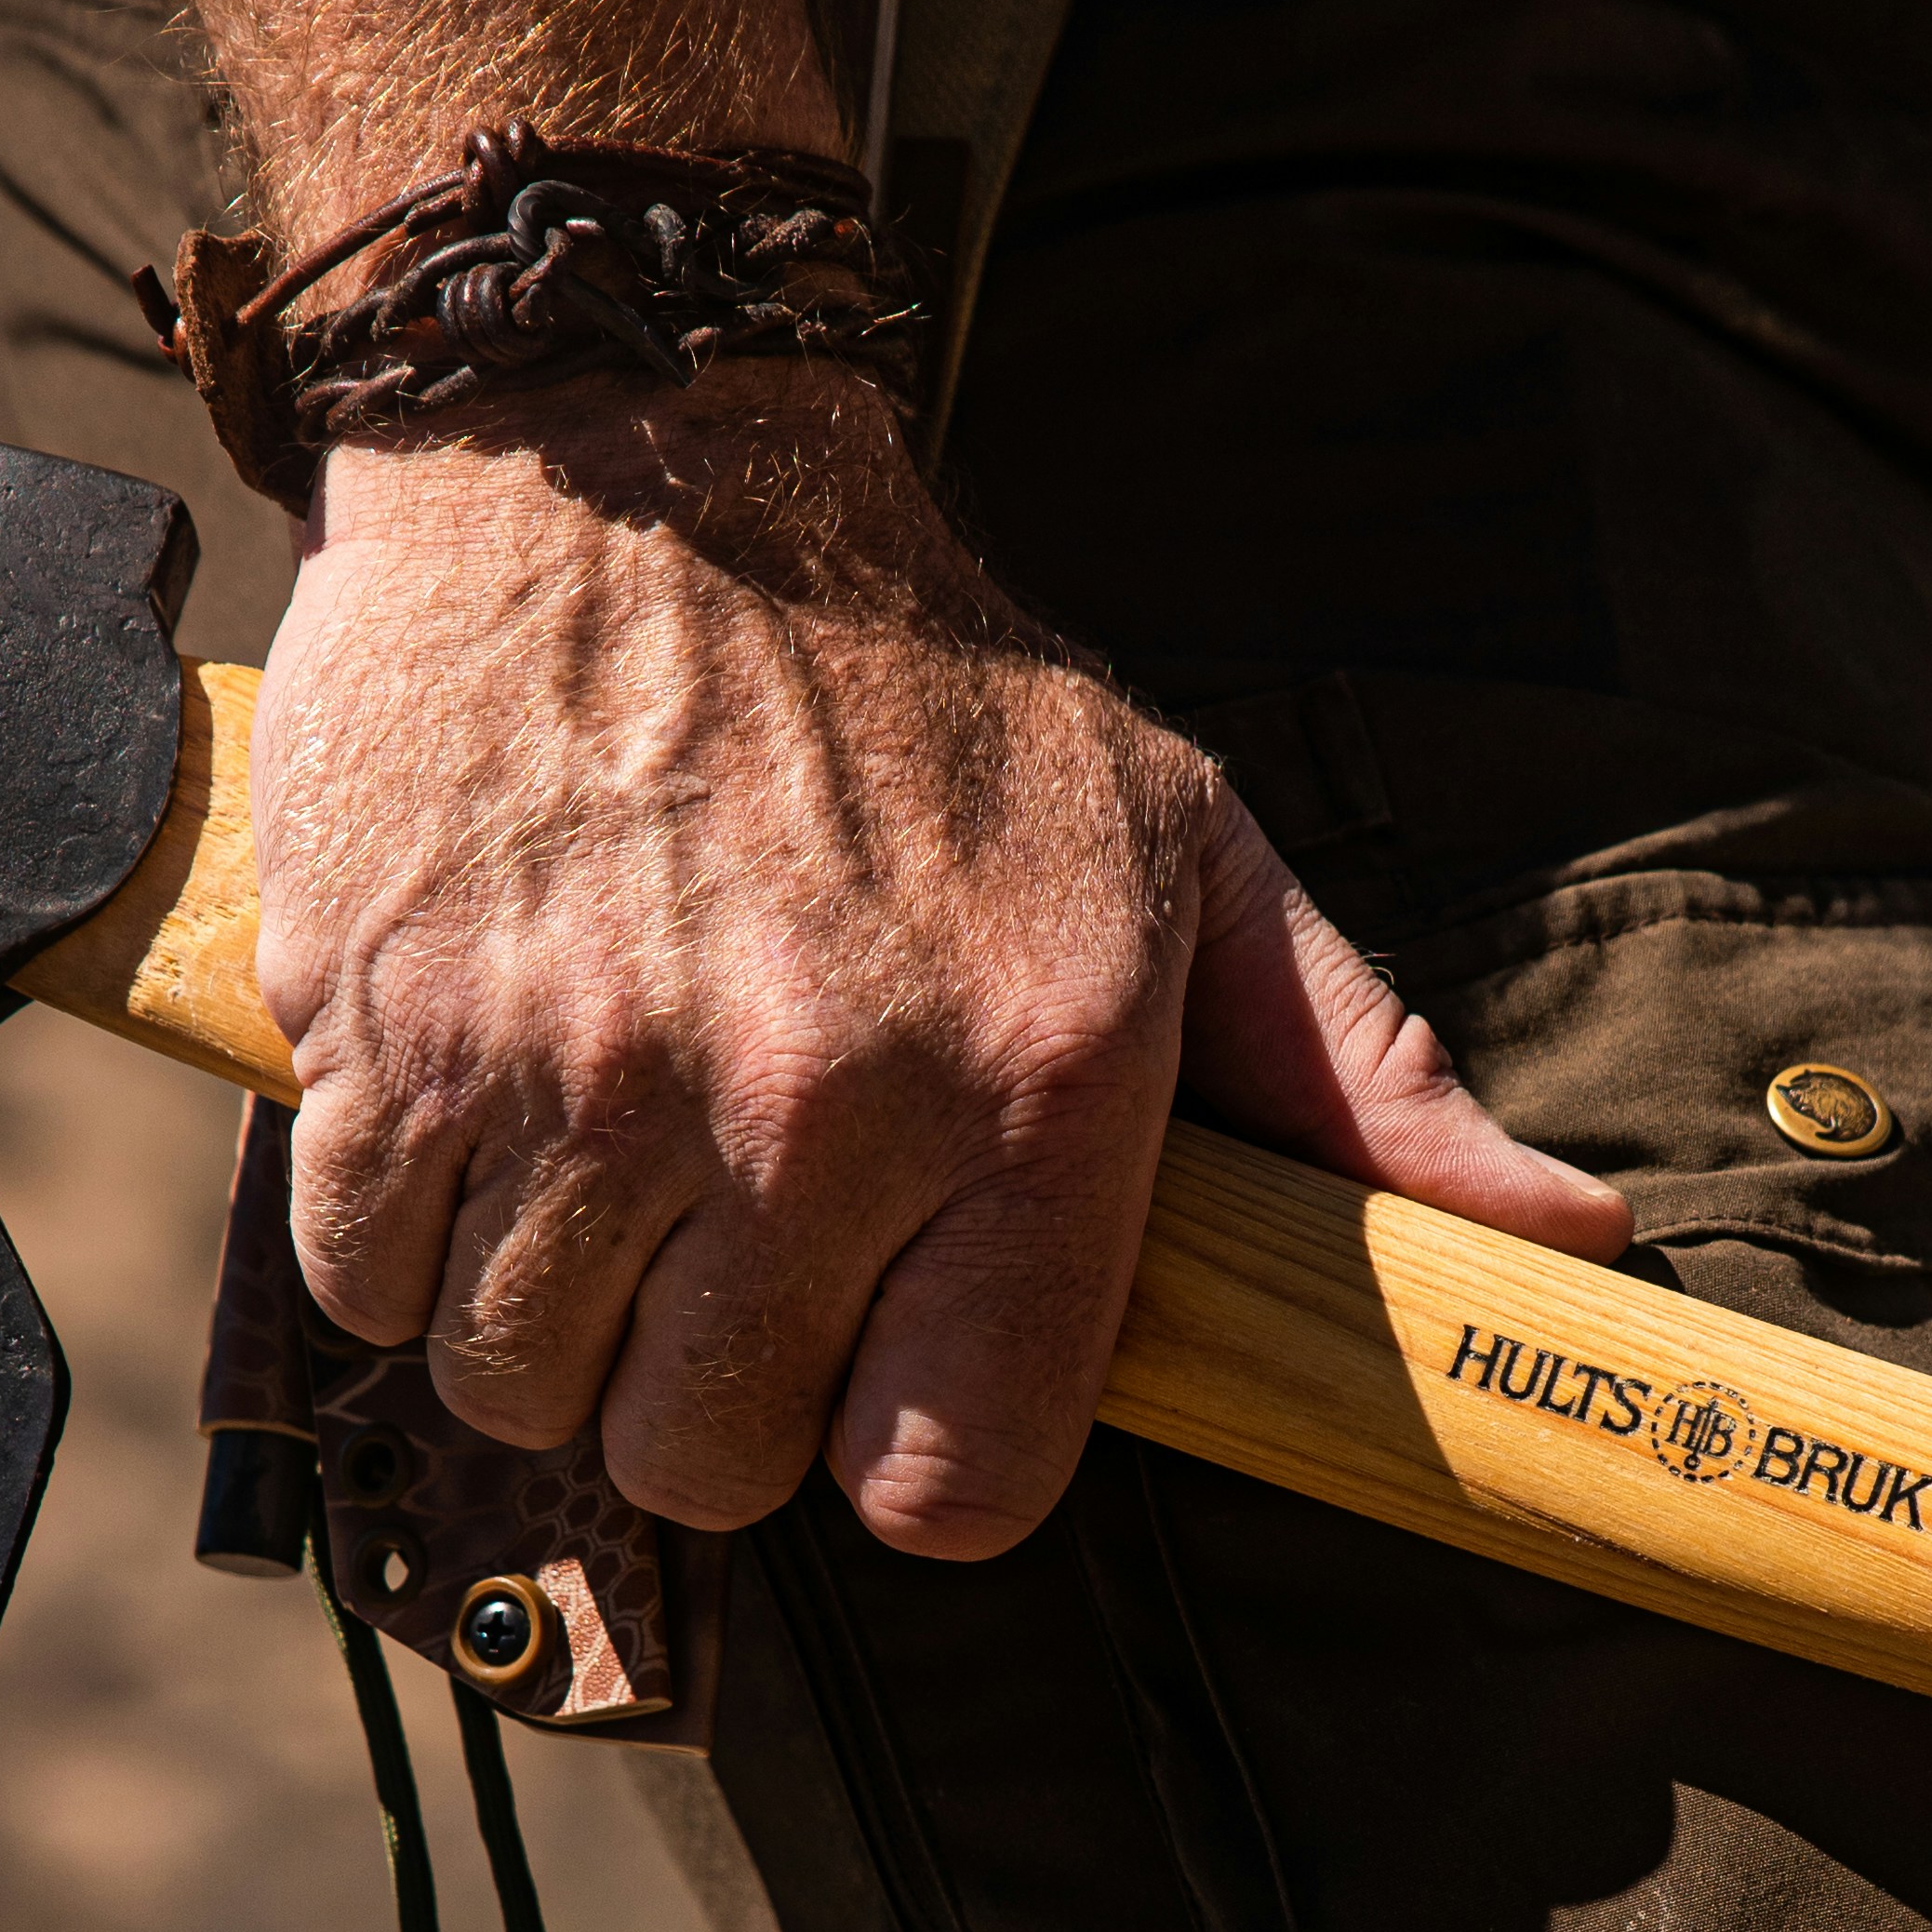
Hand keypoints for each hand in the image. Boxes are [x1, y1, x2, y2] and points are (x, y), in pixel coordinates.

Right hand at [252, 367, 1631, 1557]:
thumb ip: (1358, 1084)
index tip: (885, 1377)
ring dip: (548, 1321)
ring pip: (520, 1385)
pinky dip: (400, 1231)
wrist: (639, 448)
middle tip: (724, 1253)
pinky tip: (474, 1115)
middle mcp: (806, 1098)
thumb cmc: (929, 687)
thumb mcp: (1188, 853)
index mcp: (1023, 1083)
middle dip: (711, 1393)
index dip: (908, 1457)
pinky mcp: (387, 1022)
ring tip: (599, 1171)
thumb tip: (1568, 1252)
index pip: (949, 1483)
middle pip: (711, 1458)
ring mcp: (578, 1068)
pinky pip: (363, 1272)